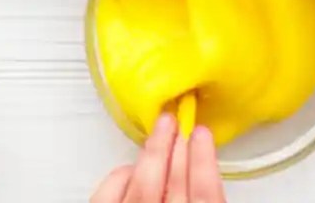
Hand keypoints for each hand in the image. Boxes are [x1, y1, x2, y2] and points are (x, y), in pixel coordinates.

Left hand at [90, 114, 225, 202]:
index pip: (206, 197)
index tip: (202, 133)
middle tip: (179, 119)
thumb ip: (200, 194)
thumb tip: (202, 165)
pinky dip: (120, 178)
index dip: (204, 162)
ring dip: (153, 153)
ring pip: (142, 186)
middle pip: (173, 186)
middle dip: (176, 148)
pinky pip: (108, 197)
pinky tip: (131, 166)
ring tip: (161, 128)